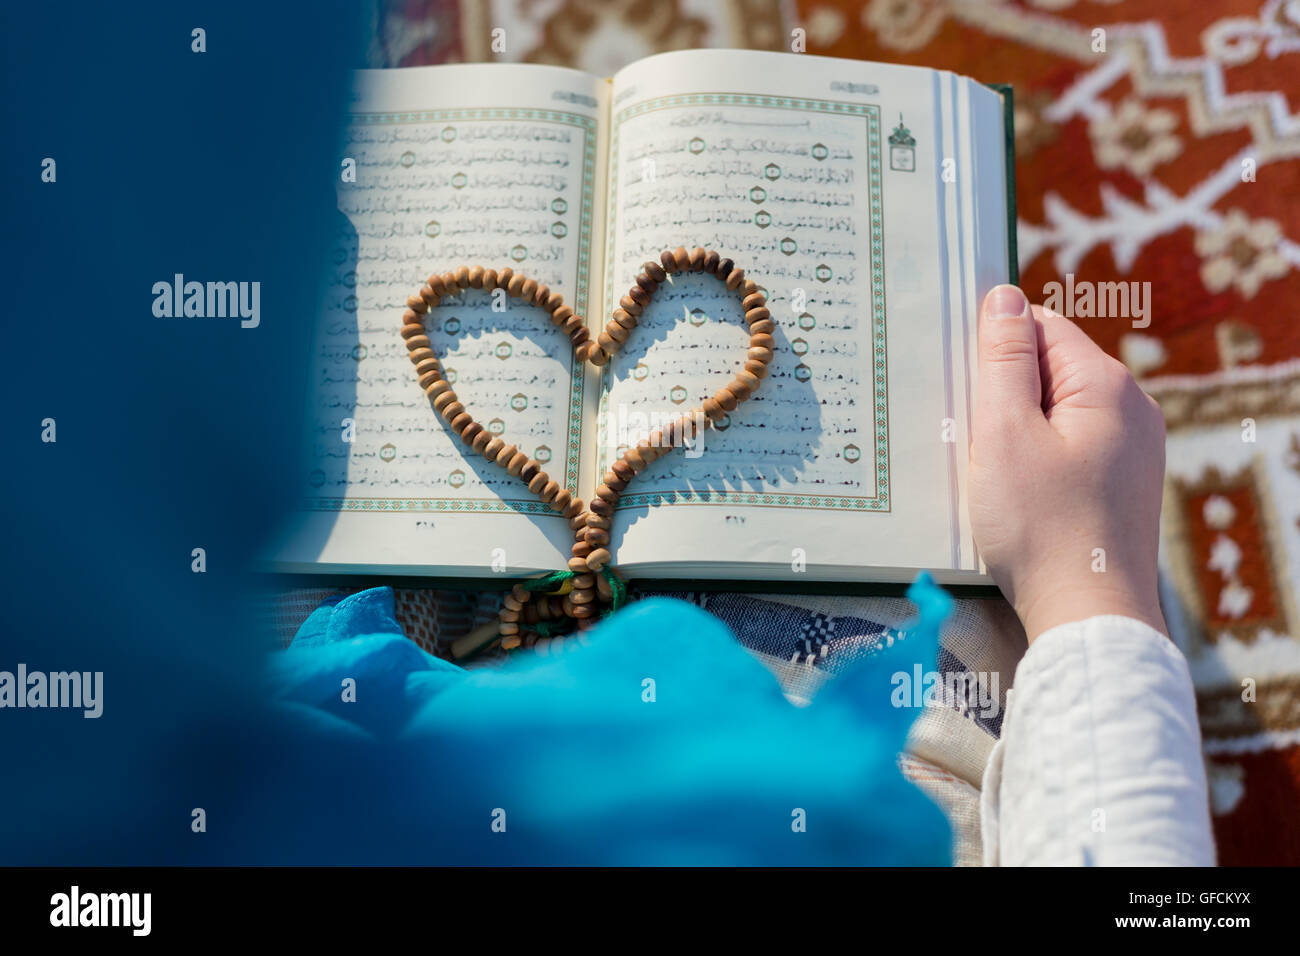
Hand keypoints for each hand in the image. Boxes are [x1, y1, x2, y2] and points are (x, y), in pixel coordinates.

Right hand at [968, 284, 1167, 642]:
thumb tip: (1004, 297)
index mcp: (1106, 385)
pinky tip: (1019, 494)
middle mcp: (1132, 408)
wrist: (1088, 614)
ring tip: (994, 473)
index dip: (993, 349)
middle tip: (974, 441)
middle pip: (1050, 369)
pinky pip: (1069, 447)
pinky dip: (1037, 459)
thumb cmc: (1039, 525)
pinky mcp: (1123, 484)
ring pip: (1057, 411)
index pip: (1040, 327)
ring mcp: (1134, 449)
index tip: (962, 389)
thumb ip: (1002, 360)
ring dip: (1016, 430)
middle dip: (1003, 394)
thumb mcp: (1004, 433)